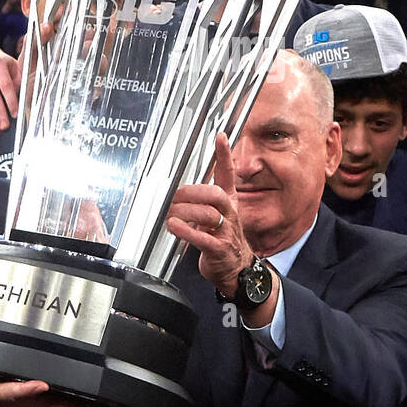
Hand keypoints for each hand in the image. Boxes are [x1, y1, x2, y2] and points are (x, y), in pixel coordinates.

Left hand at [166, 134, 252, 298]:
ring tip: (169, 213)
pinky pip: (203, 238)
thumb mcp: (217, 214)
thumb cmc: (222, 239)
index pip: (228, 174)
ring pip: (208, 215)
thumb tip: (178, 188)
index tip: (220, 137)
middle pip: (216, 194)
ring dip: (185, 212)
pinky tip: (173, 226)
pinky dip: (186, 231)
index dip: (225, 155)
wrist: (236, 269)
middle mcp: (229, 214)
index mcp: (229, 203)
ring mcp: (226, 231)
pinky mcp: (219, 249)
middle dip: (192, 192)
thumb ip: (202, 200)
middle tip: (174, 195)